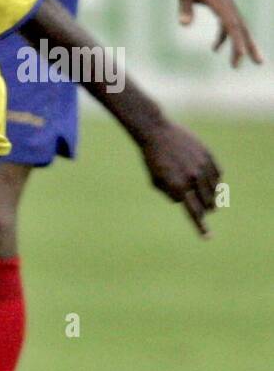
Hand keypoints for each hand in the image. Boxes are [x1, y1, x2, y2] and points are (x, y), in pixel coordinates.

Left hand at [138, 119, 221, 236]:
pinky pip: (218, 175)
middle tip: (204, 209)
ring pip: (214, 190)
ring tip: (203, 194)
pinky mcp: (208, 156)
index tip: (208, 237)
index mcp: (177, 186)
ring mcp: (202, 166)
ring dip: (210, 196)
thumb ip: (172, 194)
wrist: (157, 133)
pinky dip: (214, 180)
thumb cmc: (152, 160)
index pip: (193, 212)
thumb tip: (187, 201)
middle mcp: (191, 178)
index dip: (200, 226)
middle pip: (206, 203)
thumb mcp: (156, 181)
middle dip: (205, 209)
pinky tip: (206, 179)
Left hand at [176, 0, 262, 67]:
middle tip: (259, 63)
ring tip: (239, 64)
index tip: (240, 55)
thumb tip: (184, 25)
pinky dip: (224, 37)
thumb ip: (184, 8)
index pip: (231, 26)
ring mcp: (226, 5)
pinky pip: (226, 24)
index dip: (237, 42)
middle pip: (242, 30)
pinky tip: (215, 49)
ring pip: (238, 28)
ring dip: (240, 45)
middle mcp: (228, 5)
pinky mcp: (221, 4)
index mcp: (221, 3)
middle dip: (250, 47)